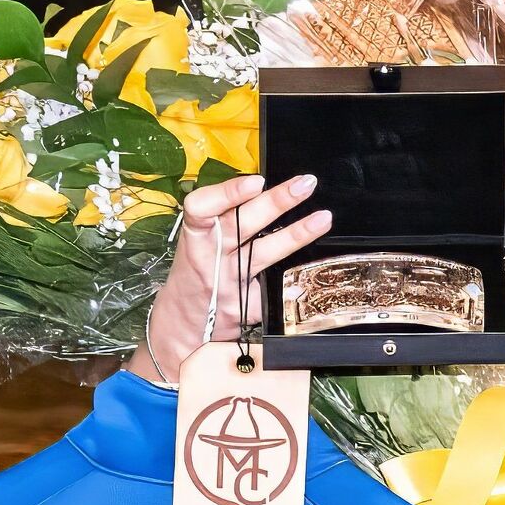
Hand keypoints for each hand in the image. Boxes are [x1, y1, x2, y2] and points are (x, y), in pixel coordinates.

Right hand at [138, 173, 330, 382]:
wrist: (181, 322)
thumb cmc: (196, 271)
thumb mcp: (199, 241)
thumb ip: (225, 218)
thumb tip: (265, 189)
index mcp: (195, 236)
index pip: (202, 208)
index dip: (228, 193)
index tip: (256, 181)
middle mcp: (210, 258)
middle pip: (242, 226)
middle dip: (277, 201)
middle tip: (306, 184)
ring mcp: (228, 284)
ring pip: (264, 254)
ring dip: (297, 234)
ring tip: (323, 218)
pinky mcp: (245, 308)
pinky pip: (274, 291)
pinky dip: (294, 281)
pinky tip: (314, 273)